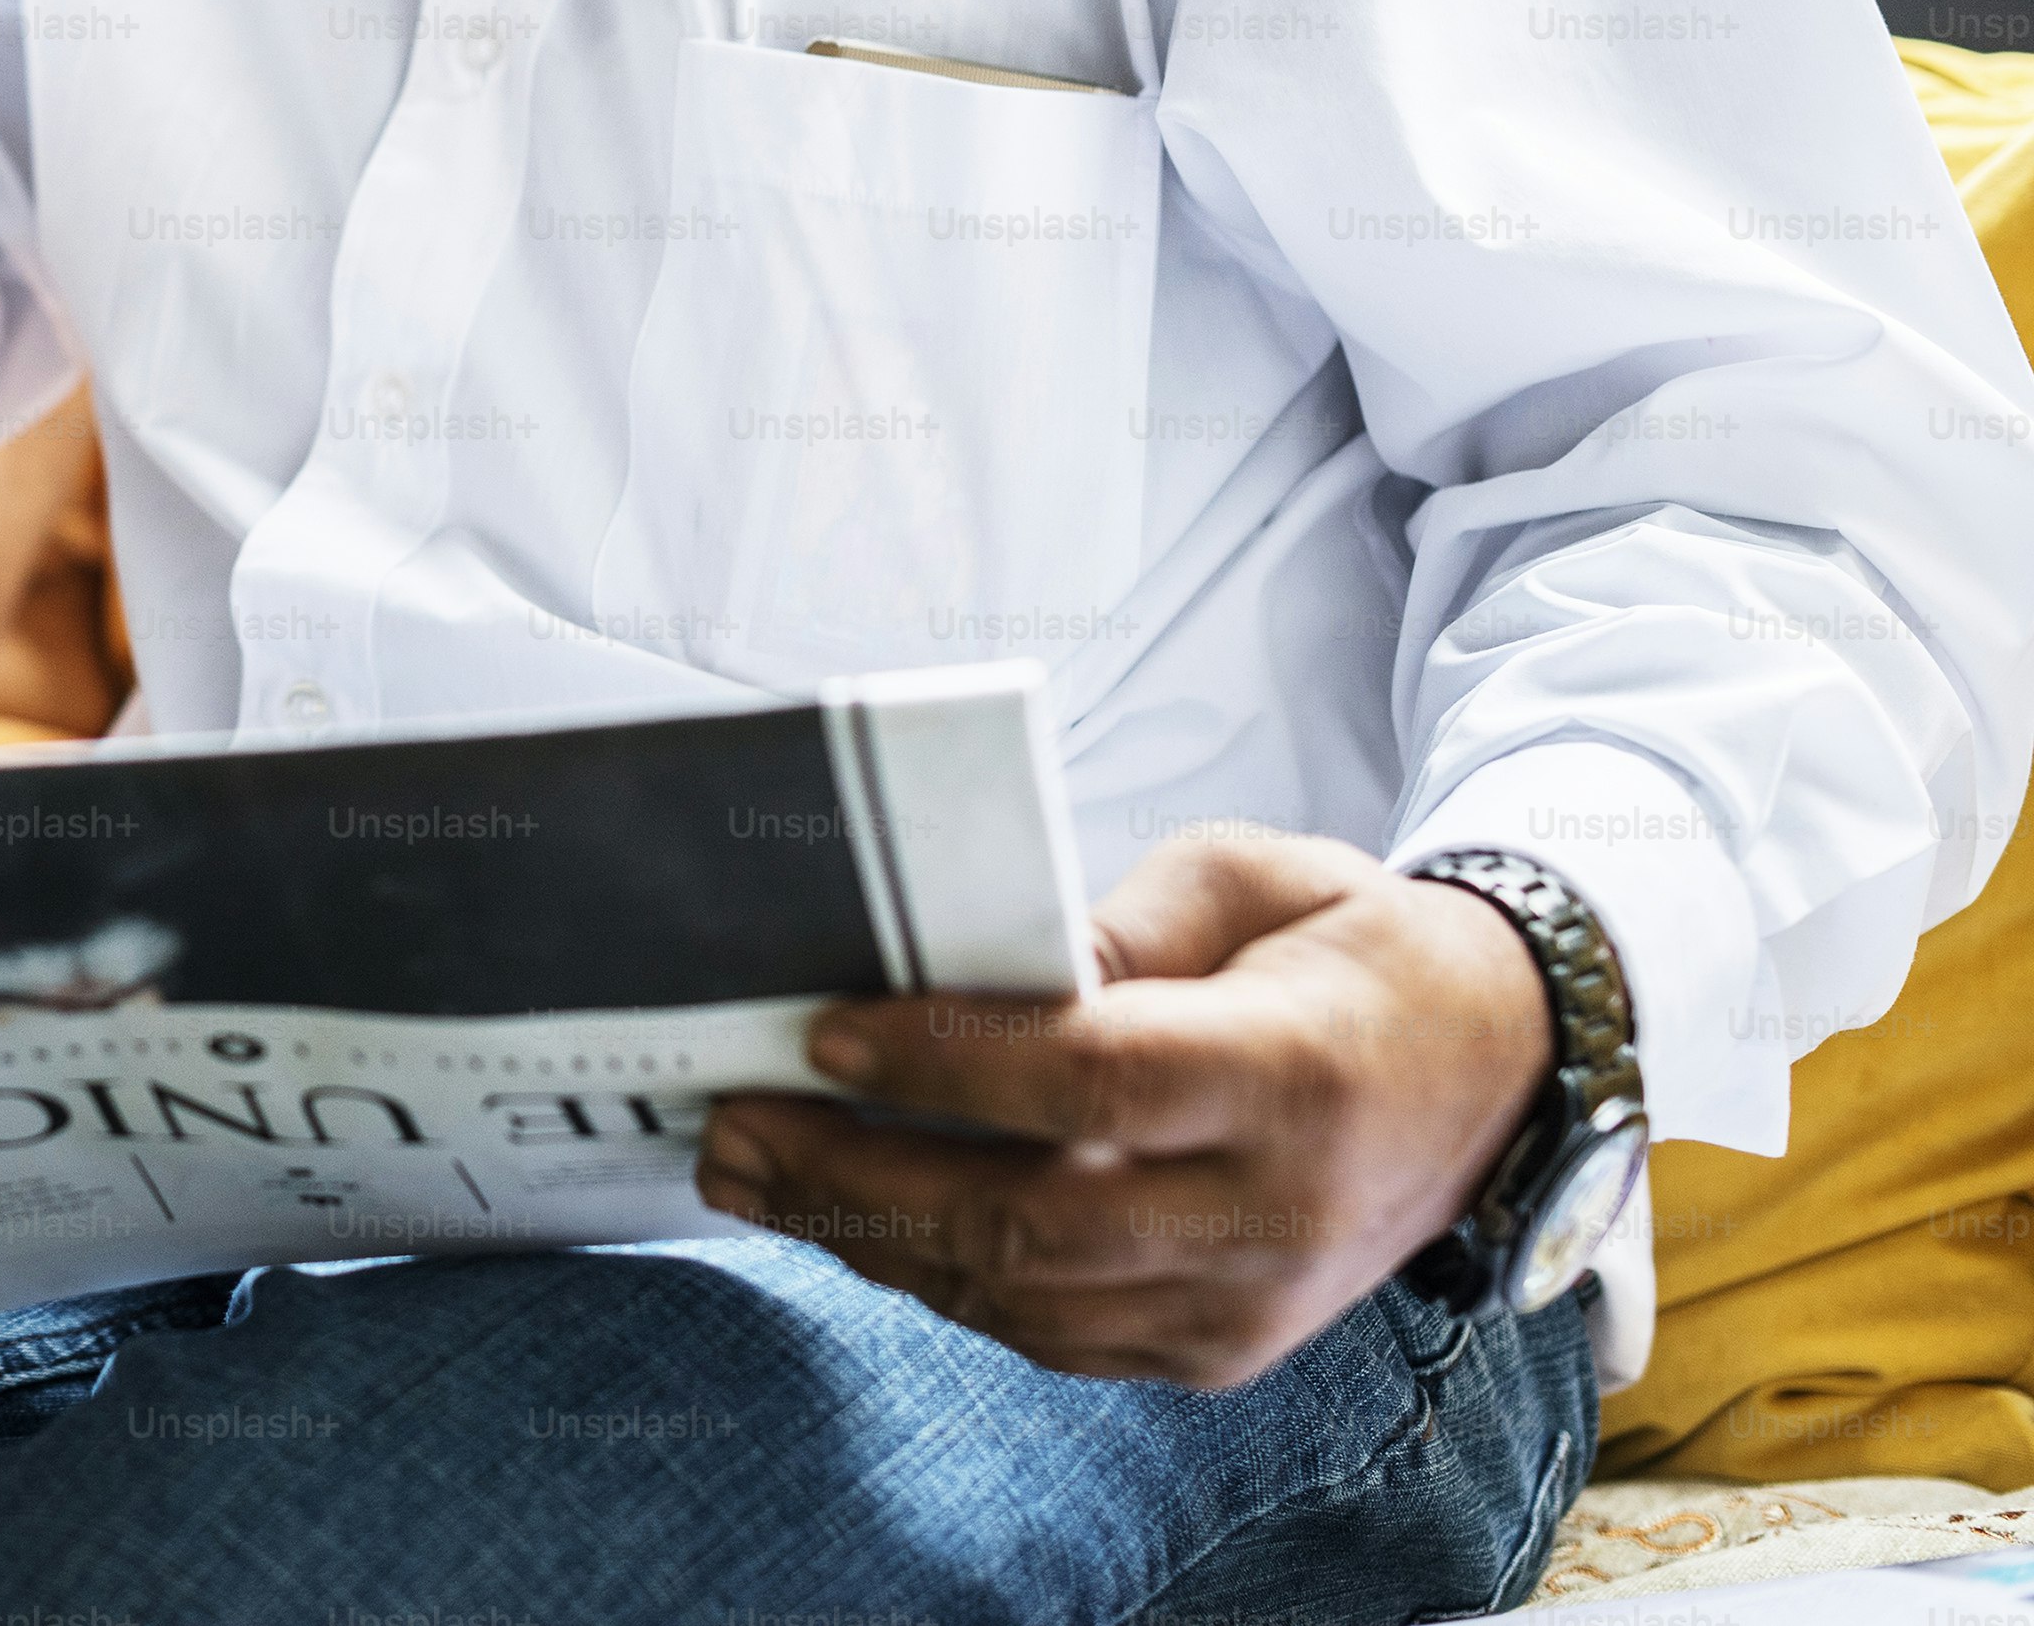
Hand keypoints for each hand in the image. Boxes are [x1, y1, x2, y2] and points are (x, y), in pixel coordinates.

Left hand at [695, 833, 1554, 1387]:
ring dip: (868, 1239)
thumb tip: (964, 963)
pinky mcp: (1218, 1353)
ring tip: (754, 1173)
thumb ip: (1115, 922)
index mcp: (1293, 1073)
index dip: (943, 1063)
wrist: (1495, 1071)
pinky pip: (1049, 1338)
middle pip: (1030, 1220)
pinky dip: (938, 1283)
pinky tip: (853, 1224)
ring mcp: (1248, 1305)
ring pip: (1022, 1298)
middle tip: (735, 1123)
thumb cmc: (1351, 949)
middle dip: (855, 1175)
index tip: (822, 1032)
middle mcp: (1274, 1211)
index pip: (1092, 1081)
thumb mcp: (1250, 877)